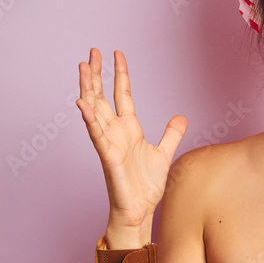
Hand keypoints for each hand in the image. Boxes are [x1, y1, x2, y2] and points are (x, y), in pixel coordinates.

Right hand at [76, 48, 187, 229]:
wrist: (139, 211)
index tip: (116, 54)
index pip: (122, 94)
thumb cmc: (146, 186)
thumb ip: (171, 134)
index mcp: (129, 129)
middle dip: (96, 74)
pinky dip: (89, 118)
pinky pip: (96, 134)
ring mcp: (109, 143)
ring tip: (82, 66)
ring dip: (88, 88)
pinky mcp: (107, 157)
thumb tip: (181, 117)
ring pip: (94, 110)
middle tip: (91, 51)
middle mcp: (115, 132)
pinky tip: (81, 102)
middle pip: (102, 96)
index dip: (120, 74)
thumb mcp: (164, 153)